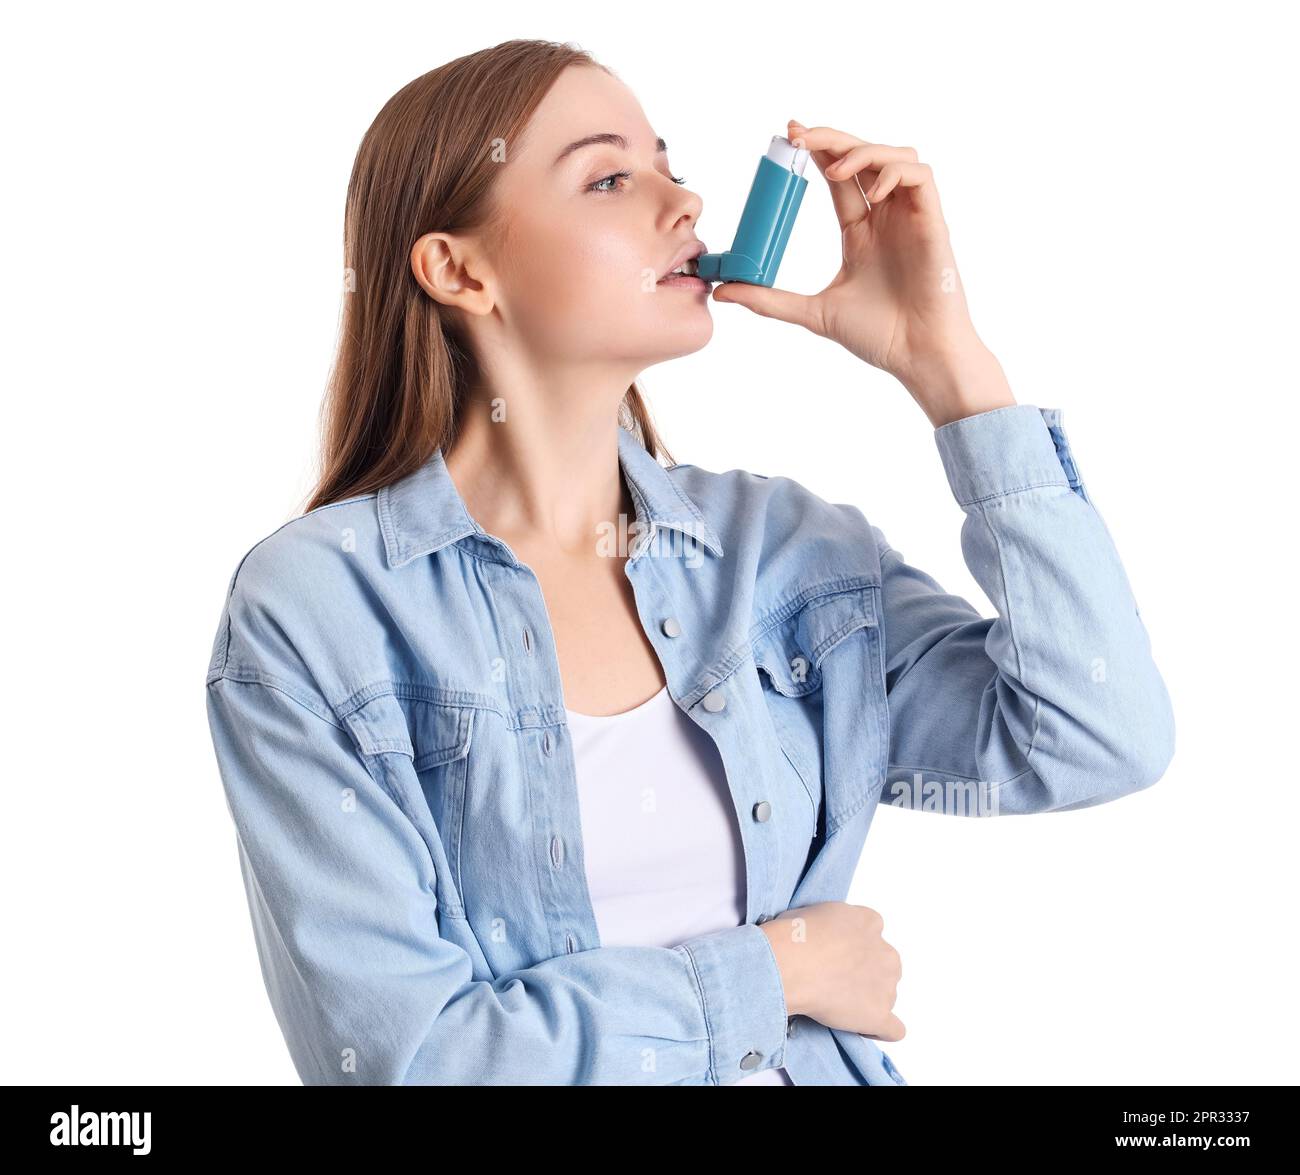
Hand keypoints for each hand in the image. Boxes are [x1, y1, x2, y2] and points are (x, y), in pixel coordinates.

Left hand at [712, 119, 1016, 427]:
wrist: (916, 356)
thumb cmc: (878, 336)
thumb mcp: (813, 313)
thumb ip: (769, 300)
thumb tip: (723, 291)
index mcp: (860, 231)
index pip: (838, 177)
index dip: (817, 150)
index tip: (787, 136)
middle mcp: (885, 217)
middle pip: (862, 156)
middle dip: (831, 138)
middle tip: (797, 135)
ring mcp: (910, 217)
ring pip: (894, 155)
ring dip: (862, 151)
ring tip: (834, 169)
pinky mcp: (933, 221)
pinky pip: (920, 175)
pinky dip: (894, 172)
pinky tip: (873, 190)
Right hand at [760, 901, 904, 1040]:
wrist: (792, 965)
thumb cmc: (795, 937)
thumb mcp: (814, 912)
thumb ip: (830, 925)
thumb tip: (820, 936)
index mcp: (869, 922)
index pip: (872, 933)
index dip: (855, 946)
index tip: (837, 955)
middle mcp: (885, 952)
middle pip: (885, 965)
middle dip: (867, 973)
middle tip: (837, 980)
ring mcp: (886, 986)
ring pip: (887, 995)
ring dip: (869, 1000)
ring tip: (838, 1004)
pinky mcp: (879, 1015)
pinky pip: (894, 1029)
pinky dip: (880, 1030)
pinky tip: (863, 1027)